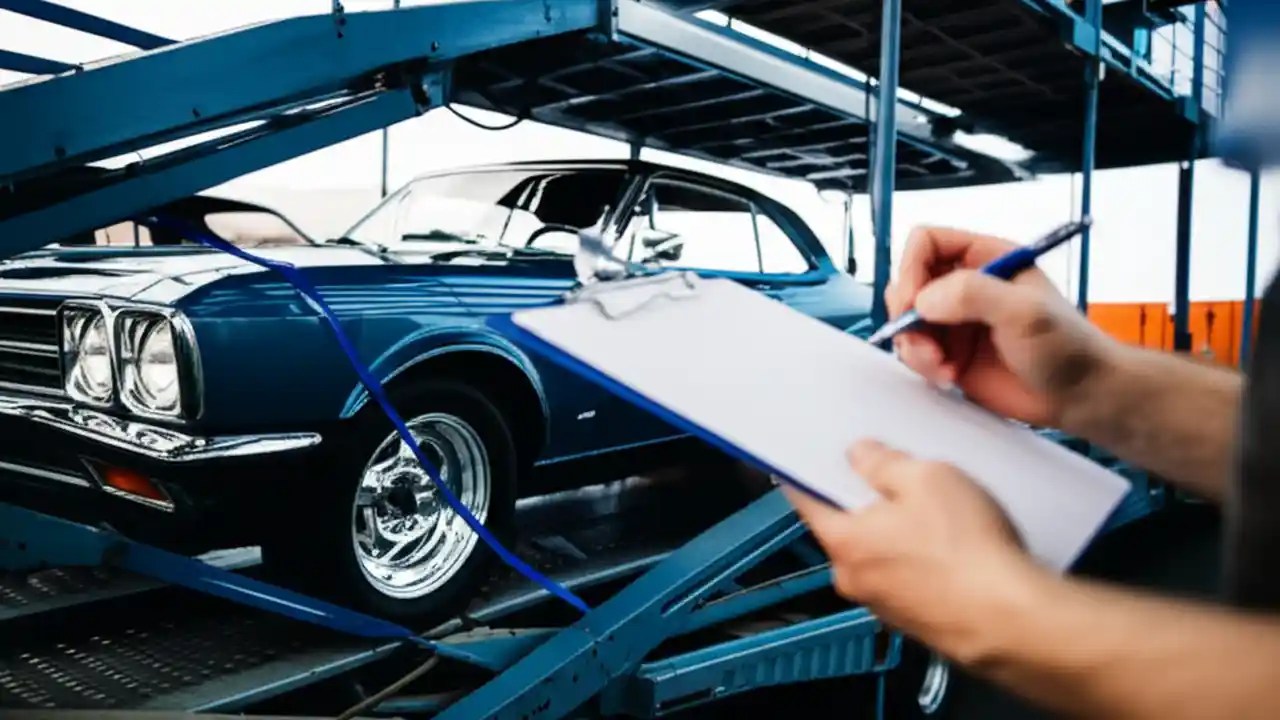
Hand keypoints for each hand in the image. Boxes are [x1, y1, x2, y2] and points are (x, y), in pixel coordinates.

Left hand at [786, 440, 1039, 663]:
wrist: (1010, 620)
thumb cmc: (965, 549)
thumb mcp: (927, 479)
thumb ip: (883, 463)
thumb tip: (859, 456)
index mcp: (843, 541)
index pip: (805, 500)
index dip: (810, 474)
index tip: (815, 457)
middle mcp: (852, 579)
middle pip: (846, 528)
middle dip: (866, 503)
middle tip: (899, 479)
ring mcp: (883, 605)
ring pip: (879, 555)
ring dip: (897, 534)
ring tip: (938, 515)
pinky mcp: (914, 621)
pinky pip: (906, 579)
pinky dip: (920, 562)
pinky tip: (954, 549)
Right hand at [887, 226, 1119, 427]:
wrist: (1081, 396)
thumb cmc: (1067, 347)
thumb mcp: (1024, 312)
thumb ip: (973, 294)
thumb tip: (924, 299)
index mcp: (986, 259)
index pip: (927, 243)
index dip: (912, 268)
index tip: (914, 302)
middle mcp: (966, 286)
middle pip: (909, 282)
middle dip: (907, 314)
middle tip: (922, 340)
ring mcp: (957, 322)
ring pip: (907, 321)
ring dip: (914, 346)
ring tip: (941, 366)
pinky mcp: (952, 354)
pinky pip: (916, 352)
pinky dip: (922, 366)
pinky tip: (949, 377)